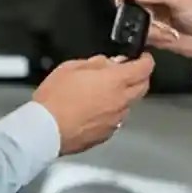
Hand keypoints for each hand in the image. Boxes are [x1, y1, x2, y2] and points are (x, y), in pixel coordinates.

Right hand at [33, 54, 154, 155]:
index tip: (143, 58)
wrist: (45, 129)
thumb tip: (109, 63)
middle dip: (140, 78)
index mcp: (114, 81)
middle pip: (143, 87)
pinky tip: (94, 110)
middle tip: (129, 72)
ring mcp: (115, 120)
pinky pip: (116, 119)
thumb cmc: (55, 98)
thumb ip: (96, 63)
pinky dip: (111, 112)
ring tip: (103, 92)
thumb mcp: (72, 67)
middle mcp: (120, 101)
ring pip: (129, 104)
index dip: (146, 60)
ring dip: (124, 96)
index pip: (144, 68)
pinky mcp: (107, 134)